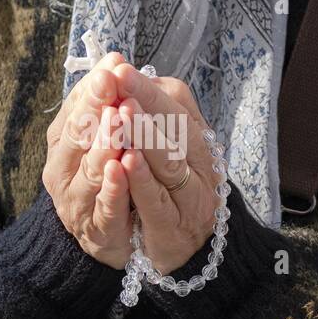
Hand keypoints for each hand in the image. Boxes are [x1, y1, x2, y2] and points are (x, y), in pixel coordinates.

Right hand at [42, 51, 134, 269]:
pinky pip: (105, 207)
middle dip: (95, 106)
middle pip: (77, 134)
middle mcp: (63, 169)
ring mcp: (77, 201)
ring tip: (120, 118)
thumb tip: (114, 59)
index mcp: (65, 140)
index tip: (113, 64)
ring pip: (90, 169)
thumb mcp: (107, 136)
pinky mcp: (98, 231)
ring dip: (106, 143)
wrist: (115, 239)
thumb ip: (108, 103)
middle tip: (112, 81)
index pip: (75, 108)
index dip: (94, 86)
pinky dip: (113, 187)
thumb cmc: (110, 178)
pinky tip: (122, 167)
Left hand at [110, 63, 221, 274]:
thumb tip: (121, 68)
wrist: (185, 251)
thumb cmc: (169, 189)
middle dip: (144, 101)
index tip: (118, 66)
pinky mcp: (175, 229)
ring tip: (121, 113)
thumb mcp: (168, 146)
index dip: (146, 86)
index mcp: (196, 137)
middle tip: (118, 79)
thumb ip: (151, 110)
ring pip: (169, 163)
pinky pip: (159, 204)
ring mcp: (190, 198)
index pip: (175, 104)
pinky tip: (125, 163)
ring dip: (145, 136)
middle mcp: (199, 164)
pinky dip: (143, 183)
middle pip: (175, 127)